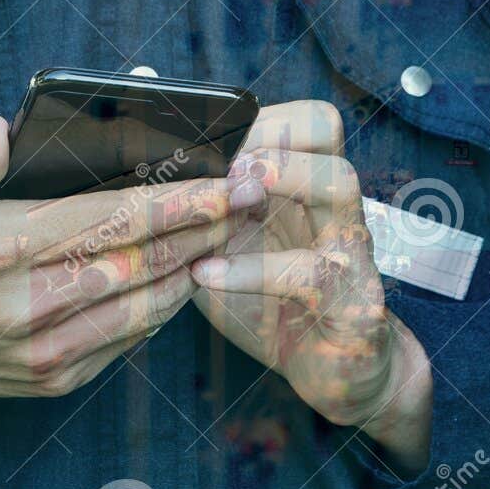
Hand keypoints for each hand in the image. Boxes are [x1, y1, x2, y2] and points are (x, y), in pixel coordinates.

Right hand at [0, 114, 265, 405]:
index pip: (110, 219)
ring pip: (145, 306)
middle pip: (143, 262)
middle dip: (208, 228)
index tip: (228, 183)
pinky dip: (163, 307)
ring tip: (235, 231)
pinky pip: (128, 340)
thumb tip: (0, 132)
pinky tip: (186, 274)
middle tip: (256, 198)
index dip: (177, 201)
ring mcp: (43, 350)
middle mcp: (26, 306)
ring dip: (196, 267)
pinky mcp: (52, 379)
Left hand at [189, 101, 432, 474]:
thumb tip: (135, 174)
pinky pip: (310, 272)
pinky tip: (206, 275)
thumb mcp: (233, 249)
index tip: (205, 137)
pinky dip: (251, 270)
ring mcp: (351, 249)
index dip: (260, 117)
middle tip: (223, 161)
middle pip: (325, 129)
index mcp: (307, 187)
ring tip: (231, 194)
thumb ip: (203, 215)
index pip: (302, 119)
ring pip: (338, 182)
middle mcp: (335, 206)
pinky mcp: (355, 301)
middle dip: (267, 132)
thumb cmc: (276, 303)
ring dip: (283, 175)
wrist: (338, 371)